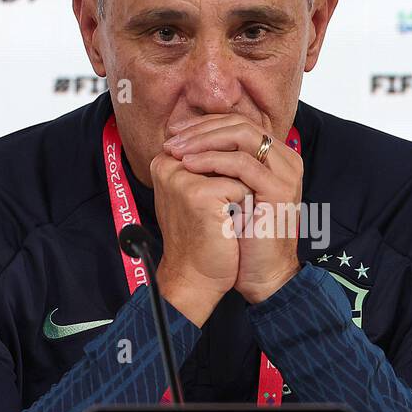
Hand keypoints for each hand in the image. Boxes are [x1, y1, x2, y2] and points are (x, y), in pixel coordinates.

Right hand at [149, 152, 248, 325]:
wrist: (197, 276)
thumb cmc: (203, 236)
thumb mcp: (203, 191)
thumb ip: (211, 163)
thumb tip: (243, 135)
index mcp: (165, 160)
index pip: (212, 135)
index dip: (236, 155)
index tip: (228, 192)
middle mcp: (167, 163)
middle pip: (225, 146)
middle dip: (243, 170)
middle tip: (235, 206)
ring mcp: (181, 176)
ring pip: (237, 165)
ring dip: (245, 189)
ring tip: (233, 215)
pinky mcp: (198, 193)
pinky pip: (242, 186)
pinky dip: (246, 206)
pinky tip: (232, 225)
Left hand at [163, 114, 302, 303]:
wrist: (263, 274)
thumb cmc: (243, 238)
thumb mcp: (230, 193)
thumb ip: (218, 166)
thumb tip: (183, 143)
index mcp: (276, 157)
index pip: (238, 124)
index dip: (205, 124)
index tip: (175, 134)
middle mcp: (286, 160)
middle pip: (240, 124)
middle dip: (201, 128)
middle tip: (172, 138)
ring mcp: (285, 173)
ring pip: (242, 136)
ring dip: (203, 140)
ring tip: (176, 150)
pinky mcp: (279, 190)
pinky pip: (241, 164)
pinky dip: (212, 161)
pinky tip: (189, 165)